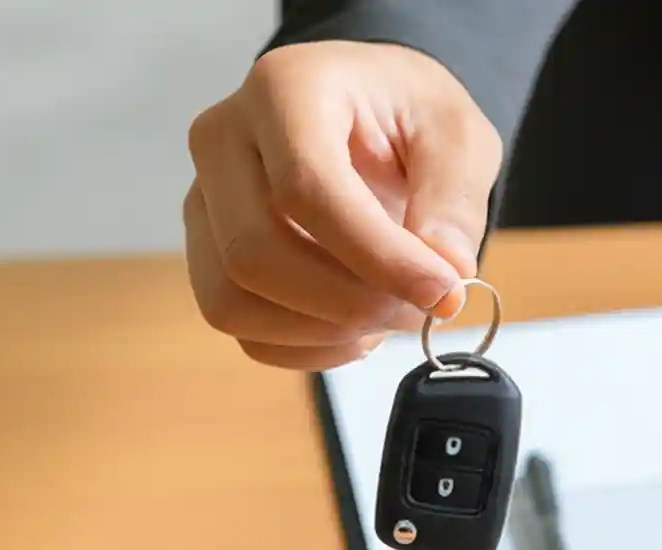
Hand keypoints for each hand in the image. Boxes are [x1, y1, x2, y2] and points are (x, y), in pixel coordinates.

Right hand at [183, 41, 501, 369]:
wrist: (370, 110)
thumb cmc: (407, 113)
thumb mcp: (457, 136)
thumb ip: (454, 204)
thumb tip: (446, 276)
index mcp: (285, 90)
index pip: (307, 190)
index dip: (378, 257)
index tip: (442, 291)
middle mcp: (223, 141)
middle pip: (253, 254)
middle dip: (349, 303)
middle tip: (420, 308)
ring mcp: (204, 201)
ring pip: (232, 302)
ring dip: (323, 331)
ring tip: (388, 313)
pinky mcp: (209, 254)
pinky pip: (243, 330)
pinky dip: (308, 348)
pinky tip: (356, 325)